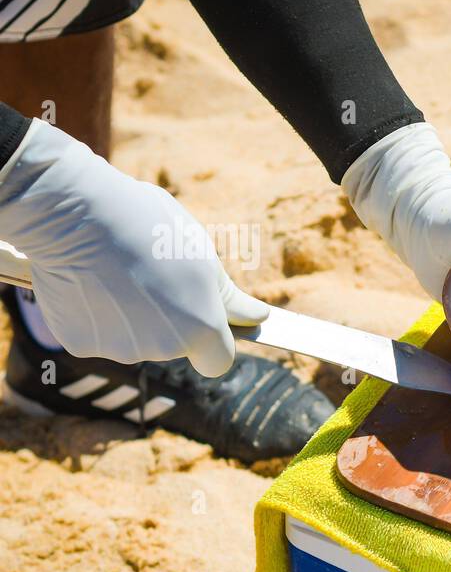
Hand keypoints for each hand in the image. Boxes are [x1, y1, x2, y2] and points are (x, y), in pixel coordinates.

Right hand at [0, 120, 267, 376]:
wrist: (73, 211)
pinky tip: (89, 282)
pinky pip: (98, 334)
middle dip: (168, 319)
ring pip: (134, 341)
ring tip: (116, 273)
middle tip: (150, 277)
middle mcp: (164, 348)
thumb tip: (257, 317)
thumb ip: (228, 296)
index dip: (214, 341)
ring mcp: (120, 348)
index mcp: (201, 327)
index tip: (206, 320)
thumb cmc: (146, 224)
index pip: (218, 360)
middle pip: (174, 346)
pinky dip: (95, 315)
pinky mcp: (80, 343)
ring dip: (130, 316)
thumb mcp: (200, 253)